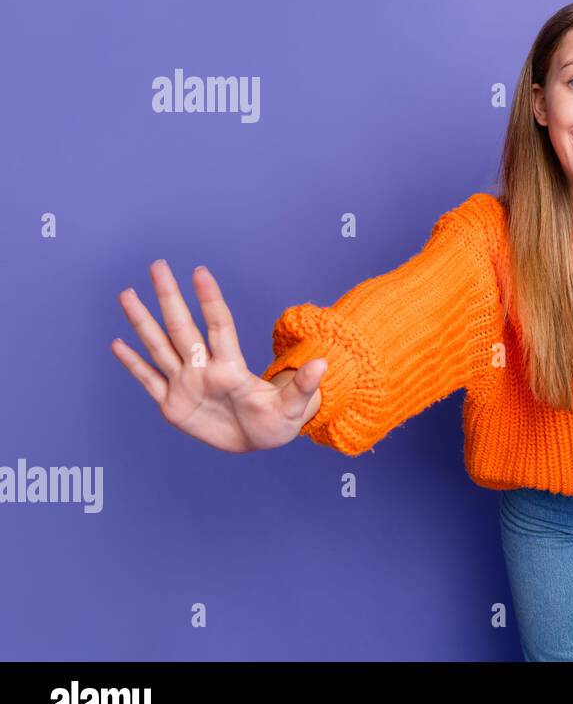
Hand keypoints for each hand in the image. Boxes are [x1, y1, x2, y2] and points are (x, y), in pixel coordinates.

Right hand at [111, 260, 324, 453]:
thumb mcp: (293, 407)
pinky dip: (133, 364)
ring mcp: (186, 385)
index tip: (200, 272)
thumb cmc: (278, 420)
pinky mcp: (173, 405)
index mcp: (231, 368)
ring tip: (127, 293)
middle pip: (182, 327)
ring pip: (159, 347)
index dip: (210, 299)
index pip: (219, 326)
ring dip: (142, 322)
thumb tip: (323, 364)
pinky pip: (149, 381)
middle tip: (158, 265)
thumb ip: (303, 386)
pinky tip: (117, 343)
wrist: (259, 439)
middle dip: (169, 297)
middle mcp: (204, 369)